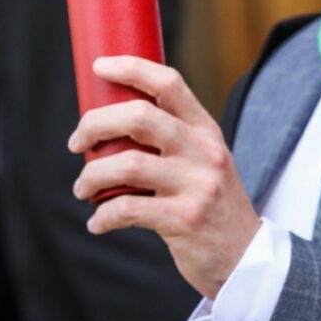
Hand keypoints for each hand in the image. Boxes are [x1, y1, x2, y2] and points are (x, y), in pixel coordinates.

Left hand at [70, 57, 260, 299]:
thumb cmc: (210, 204)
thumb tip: (108, 127)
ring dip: (90, 177)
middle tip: (76, 144)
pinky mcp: (185, 219)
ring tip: (83, 189)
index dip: (131, 68)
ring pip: (127, 164)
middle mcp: (205, 151)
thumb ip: (169, 142)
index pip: (169, 83)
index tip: (99, 66)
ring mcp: (197, 184)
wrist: (244, 253)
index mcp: (206, 130)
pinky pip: (128, 209)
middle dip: (94, 125)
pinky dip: (101, 217)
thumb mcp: (202, 162)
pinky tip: (98, 223)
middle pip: (140, 117)